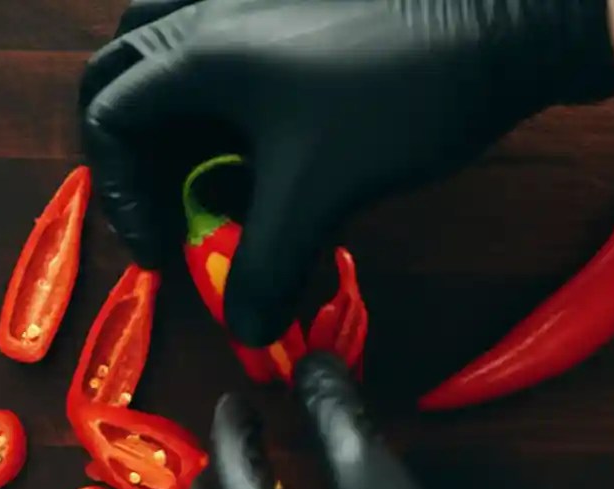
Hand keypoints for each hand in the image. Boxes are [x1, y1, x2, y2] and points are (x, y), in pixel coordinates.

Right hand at [80, 0, 613, 345]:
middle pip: (123, 74)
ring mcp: (251, 2)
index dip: (120, 194)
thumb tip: (244, 331)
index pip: (109, 117)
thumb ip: (265, 267)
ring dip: (168, 113)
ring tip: (202, 169)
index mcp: (197, 55)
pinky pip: (219, 42)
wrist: (505, 24)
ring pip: (166, 45)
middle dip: (131, 150)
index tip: (161, 247)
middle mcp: (210, 15)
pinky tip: (253, 137)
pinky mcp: (291, 8)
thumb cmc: (399, 99)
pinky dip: (214, 93)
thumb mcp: (319, 194)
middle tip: (164, 205)